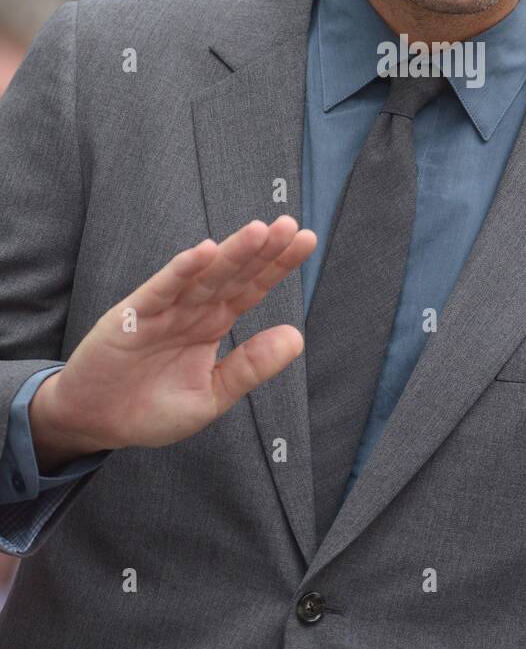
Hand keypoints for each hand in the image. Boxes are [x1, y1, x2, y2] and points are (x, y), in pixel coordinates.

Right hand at [31, 217, 315, 464]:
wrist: (95, 423)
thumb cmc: (151, 408)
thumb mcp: (211, 396)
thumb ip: (249, 367)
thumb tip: (298, 337)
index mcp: (213, 323)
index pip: (251, 288)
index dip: (277, 265)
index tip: (306, 240)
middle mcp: (192, 310)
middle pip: (233, 274)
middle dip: (261, 250)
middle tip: (291, 225)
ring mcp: (163, 310)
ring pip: (202, 277)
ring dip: (229, 253)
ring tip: (258, 231)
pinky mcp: (131, 317)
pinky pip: (160, 290)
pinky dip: (180, 272)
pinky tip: (202, 254)